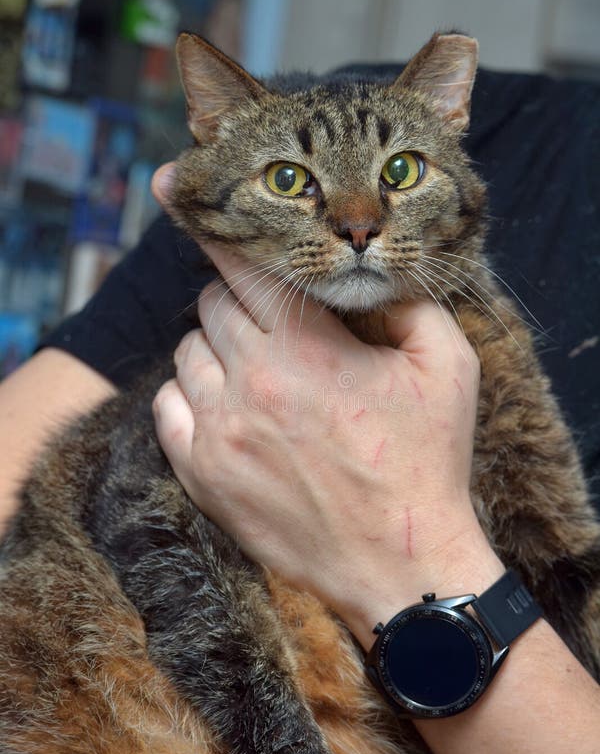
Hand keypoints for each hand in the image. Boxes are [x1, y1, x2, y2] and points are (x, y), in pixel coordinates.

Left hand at [152, 164, 502, 648]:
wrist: (400, 565)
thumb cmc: (427, 464)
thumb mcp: (448, 368)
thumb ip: (407, 304)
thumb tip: (371, 273)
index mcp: (308, 347)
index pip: (242, 266)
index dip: (214, 227)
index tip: (175, 188)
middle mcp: (253, 381)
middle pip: (212, 304)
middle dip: (239, 301)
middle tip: (272, 322)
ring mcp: (221, 431)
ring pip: (187, 352)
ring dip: (216, 348)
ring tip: (258, 369)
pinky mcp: (204, 474)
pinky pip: (167, 407)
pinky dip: (189, 395)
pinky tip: (226, 406)